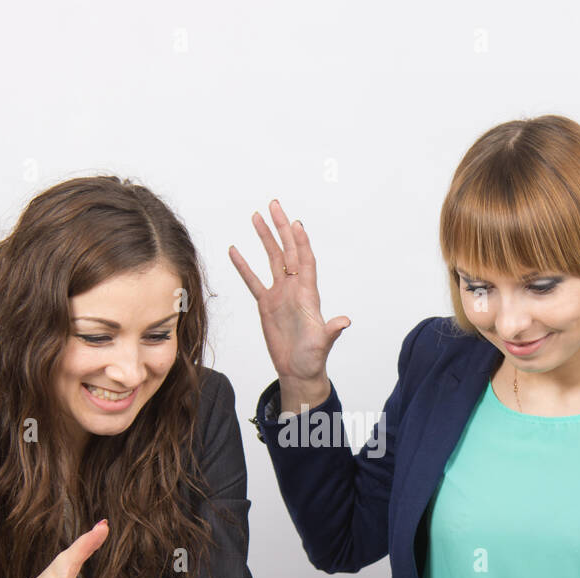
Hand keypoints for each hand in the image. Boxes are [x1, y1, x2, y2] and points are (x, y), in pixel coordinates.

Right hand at [228, 200, 348, 407]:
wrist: (299, 370)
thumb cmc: (313, 358)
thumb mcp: (323, 344)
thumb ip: (332, 331)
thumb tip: (345, 322)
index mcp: (308, 294)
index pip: (305, 260)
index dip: (301, 241)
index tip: (294, 222)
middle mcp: (295, 289)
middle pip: (288, 251)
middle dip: (281, 228)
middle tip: (274, 205)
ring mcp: (280, 294)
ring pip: (272, 259)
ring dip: (265, 238)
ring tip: (256, 216)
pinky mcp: (266, 304)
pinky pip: (253, 280)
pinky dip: (244, 266)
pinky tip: (235, 250)